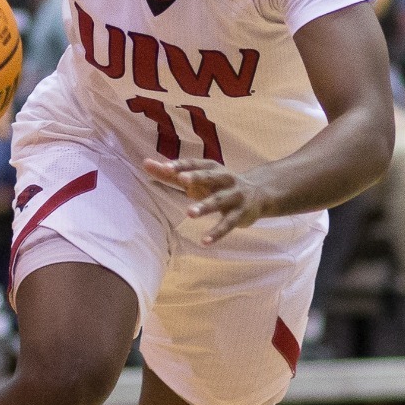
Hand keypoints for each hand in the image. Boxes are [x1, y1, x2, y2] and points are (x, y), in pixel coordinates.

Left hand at [143, 157, 273, 243]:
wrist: (259, 193)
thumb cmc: (219, 184)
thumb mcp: (198, 177)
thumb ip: (172, 173)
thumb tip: (145, 163)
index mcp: (212, 168)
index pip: (194, 164)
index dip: (181, 165)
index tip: (165, 166)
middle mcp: (224, 179)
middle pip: (209, 177)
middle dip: (196, 177)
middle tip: (182, 179)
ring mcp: (233, 196)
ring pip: (219, 201)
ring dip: (205, 206)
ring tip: (189, 213)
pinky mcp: (240, 214)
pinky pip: (227, 224)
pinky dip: (217, 233)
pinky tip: (204, 241)